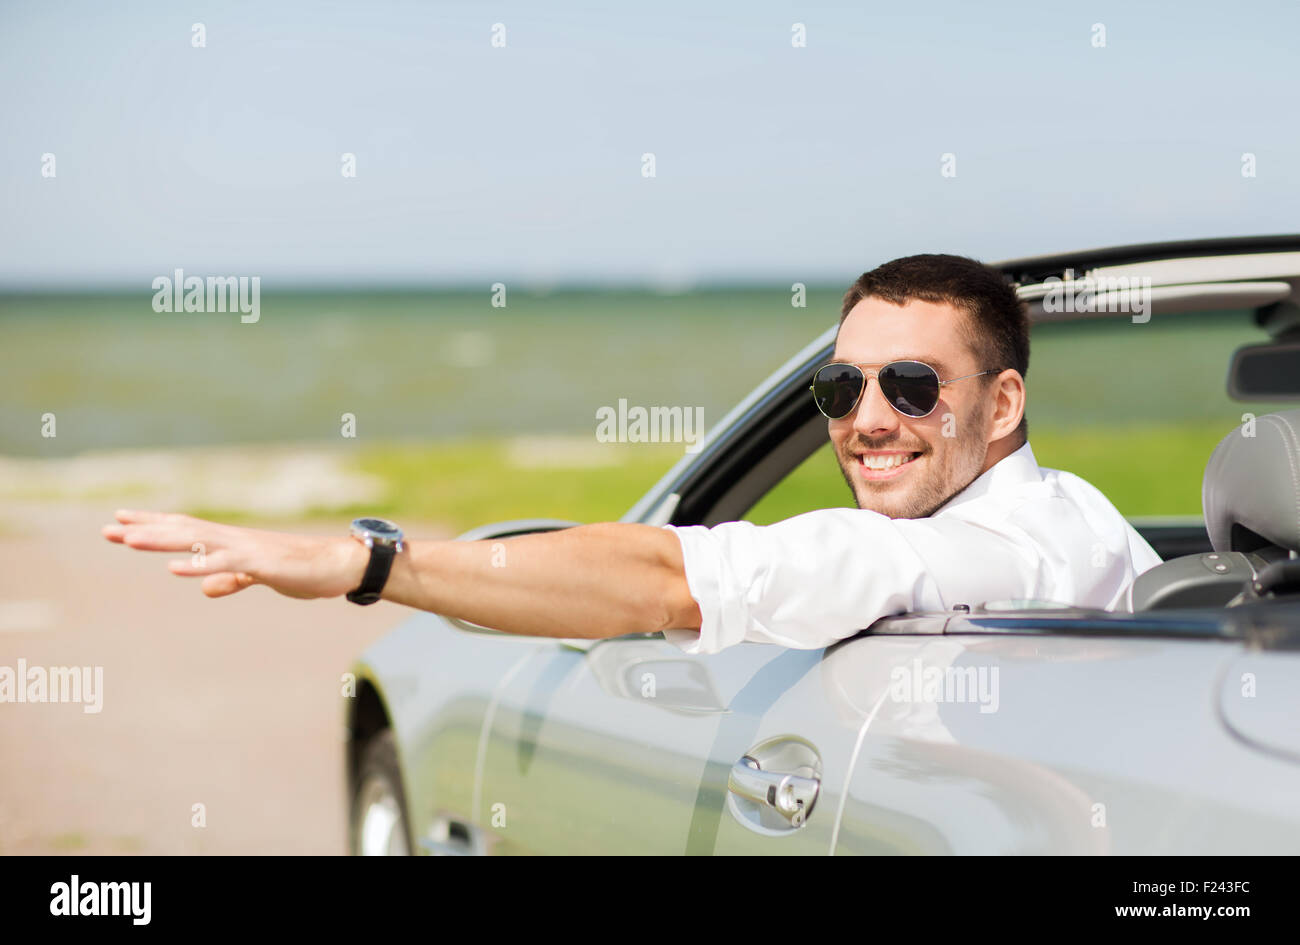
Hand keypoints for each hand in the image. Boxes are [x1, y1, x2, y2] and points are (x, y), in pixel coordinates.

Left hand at [102, 510, 367, 599]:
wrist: (340, 566)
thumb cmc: (304, 569)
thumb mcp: (259, 576)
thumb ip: (231, 579)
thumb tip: (205, 589)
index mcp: (232, 543)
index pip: (185, 530)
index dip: (152, 527)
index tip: (120, 525)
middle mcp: (235, 539)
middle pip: (183, 530)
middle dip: (145, 529)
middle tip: (108, 529)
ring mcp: (248, 549)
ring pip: (198, 542)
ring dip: (163, 541)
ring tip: (130, 541)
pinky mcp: (263, 564)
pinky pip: (228, 565)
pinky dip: (201, 565)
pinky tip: (177, 569)